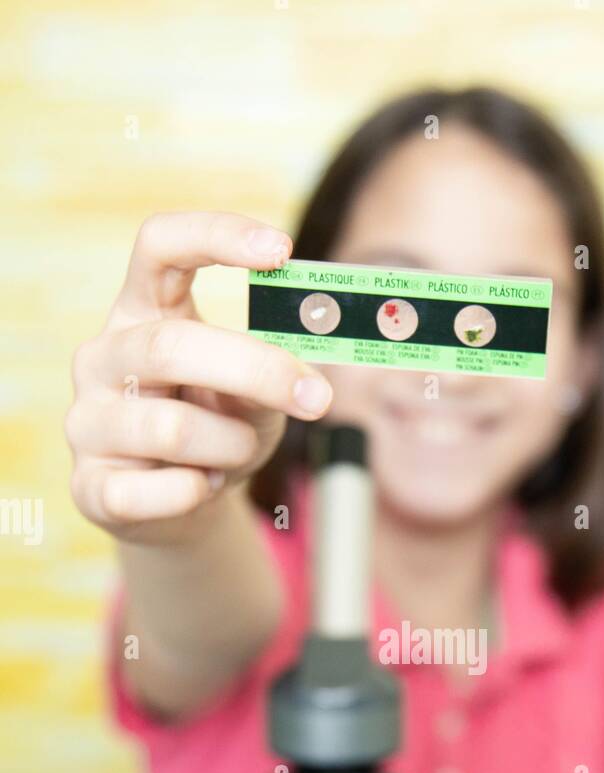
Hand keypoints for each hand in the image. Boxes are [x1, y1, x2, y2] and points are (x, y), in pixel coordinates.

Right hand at [64, 210, 332, 541]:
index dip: (216, 235)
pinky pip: (147, 492)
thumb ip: (269, 377)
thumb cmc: (220, 432)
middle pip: (171, 344)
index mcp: (142, 311)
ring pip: (172, 429)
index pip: (159, 246)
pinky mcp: (89, 486)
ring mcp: (86, 420)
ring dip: (232, 445)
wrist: (181, 506)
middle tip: (317, 397)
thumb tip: (303, 382)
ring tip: (236, 452)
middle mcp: (102, 356)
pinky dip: (194, 492)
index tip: (281, 250)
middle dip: (256, 372)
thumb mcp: (255, 396)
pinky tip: (202, 486)